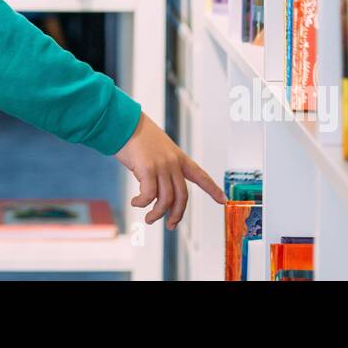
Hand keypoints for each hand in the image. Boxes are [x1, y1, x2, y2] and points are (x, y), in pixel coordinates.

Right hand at [114, 112, 225, 229]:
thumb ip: (163, 169)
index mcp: (179, 157)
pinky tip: (136, 202)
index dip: (213, 189)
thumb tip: (157, 193)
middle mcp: (173, 163)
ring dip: (156, 214)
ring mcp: (161, 165)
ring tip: (149, 218)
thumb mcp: (157, 151)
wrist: (124, 123)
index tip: (223, 200)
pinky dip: (142, 203)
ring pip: (166, 199)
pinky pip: (149, 195)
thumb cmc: (137, 136)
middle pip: (182, 197)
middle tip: (171, 225)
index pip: (201, 175)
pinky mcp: (147, 169)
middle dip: (177, 215)